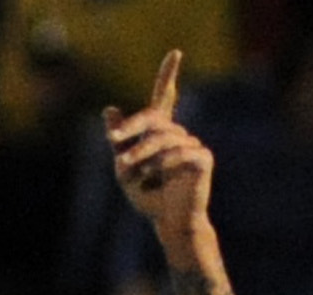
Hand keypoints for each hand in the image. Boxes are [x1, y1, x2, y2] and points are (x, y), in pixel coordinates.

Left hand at [106, 52, 213, 247]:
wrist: (169, 223)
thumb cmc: (148, 197)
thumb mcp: (125, 169)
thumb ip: (119, 141)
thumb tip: (109, 109)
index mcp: (161, 133)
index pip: (165, 97)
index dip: (169, 75)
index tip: (175, 52)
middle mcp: (178, 134)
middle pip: (155, 119)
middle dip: (132, 128)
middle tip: (113, 140)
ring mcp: (193, 145)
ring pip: (164, 138)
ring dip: (142, 152)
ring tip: (128, 168)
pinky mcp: (203, 159)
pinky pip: (182, 152)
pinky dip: (164, 162)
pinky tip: (155, 175)